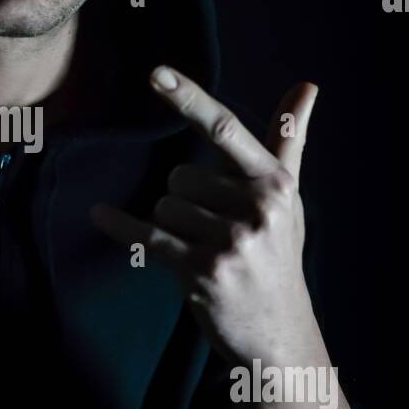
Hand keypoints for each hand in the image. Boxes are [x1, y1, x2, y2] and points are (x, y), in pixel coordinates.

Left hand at [90, 67, 319, 365]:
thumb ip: (289, 140)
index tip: (156, 73)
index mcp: (274, 184)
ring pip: (164, 205)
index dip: (188, 98)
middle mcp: (258, 208)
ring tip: (203, 251)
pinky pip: (147, 235)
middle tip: (212, 232)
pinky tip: (100, 215)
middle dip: (184, 199)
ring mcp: (232, 242)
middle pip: (180, 175)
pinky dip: (120, 226)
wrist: (279, 335)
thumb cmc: (278, 257)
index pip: (225, 128)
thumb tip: (308, 85)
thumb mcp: (289, 200)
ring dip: (171, 226)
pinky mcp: (203, 270)